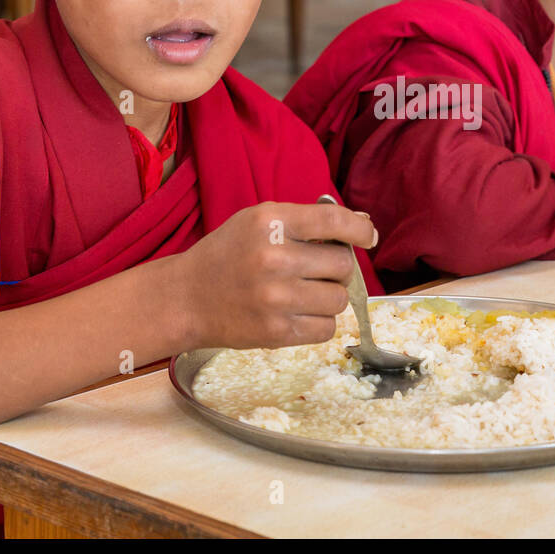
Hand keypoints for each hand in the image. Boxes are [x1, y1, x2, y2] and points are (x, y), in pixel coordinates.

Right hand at [172, 202, 376, 349]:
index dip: (360, 229)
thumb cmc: (227, 255)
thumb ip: (306, 222)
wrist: (185, 299)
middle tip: (315, 271)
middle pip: (343, 266)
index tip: (368, 236)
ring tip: (303, 293)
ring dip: (329, 298)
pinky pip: (326, 329)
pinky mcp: (275, 332)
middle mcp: (273, 258)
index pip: (334, 220)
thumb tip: (364, 227)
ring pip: (339, 300)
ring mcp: (275, 298)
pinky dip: (318, 322)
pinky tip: (296, 313)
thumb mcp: (257, 222)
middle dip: (337, 270)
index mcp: (270, 222)